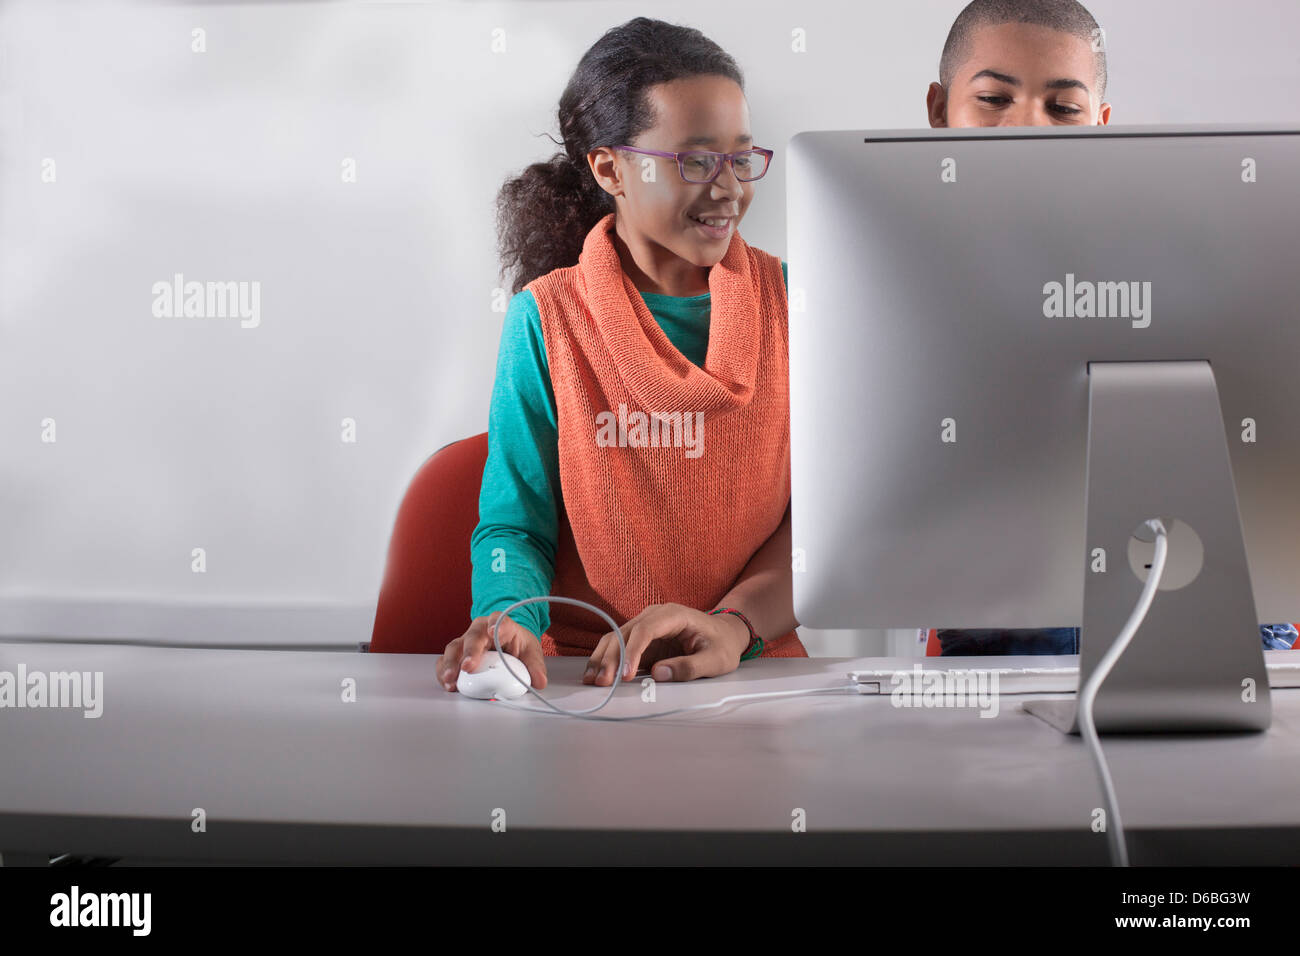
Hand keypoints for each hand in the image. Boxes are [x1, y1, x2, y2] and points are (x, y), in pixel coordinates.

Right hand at [438, 611, 548, 692]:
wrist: (507, 645)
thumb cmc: (517, 645)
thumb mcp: (530, 653)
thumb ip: (535, 666)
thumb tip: (539, 681)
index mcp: (501, 624)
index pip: (497, 620)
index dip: (494, 624)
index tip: (492, 631)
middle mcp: (480, 630)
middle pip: (473, 636)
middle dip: (470, 651)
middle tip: (468, 667)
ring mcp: (466, 642)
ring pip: (454, 648)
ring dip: (451, 664)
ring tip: (451, 679)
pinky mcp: (457, 655)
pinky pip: (445, 661)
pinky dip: (444, 673)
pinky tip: (448, 684)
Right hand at [582, 603, 750, 685]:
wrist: (724, 635)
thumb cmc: (722, 645)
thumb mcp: (716, 660)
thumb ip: (690, 667)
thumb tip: (659, 674)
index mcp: (674, 615)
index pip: (646, 630)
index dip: (632, 651)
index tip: (626, 676)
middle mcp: (655, 616)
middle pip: (625, 633)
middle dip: (611, 658)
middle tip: (602, 683)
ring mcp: (646, 627)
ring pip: (616, 638)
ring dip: (603, 659)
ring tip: (592, 681)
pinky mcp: (642, 641)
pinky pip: (619, 648)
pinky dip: (606, 661)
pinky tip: (596, 675)